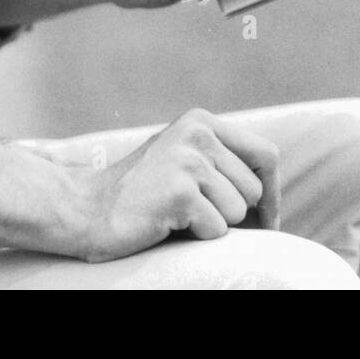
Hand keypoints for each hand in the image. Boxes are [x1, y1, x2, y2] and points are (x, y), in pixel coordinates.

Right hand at [81, 108, 281, 261]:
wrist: (86, 208)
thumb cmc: (140, 194)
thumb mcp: (182, 160)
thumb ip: (220, 162)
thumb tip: (271, 198)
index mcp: (202, 121)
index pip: (265, 154)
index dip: (272, 193)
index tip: (267, 222)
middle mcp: (198, 133)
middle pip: (254, 189)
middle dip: (237, 215)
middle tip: (201, 218)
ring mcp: (188, 161)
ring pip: (238, 212)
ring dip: (213, 224)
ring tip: (176, 215)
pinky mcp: (180, 192)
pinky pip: (217, 230)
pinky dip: (197, 237)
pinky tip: (166, 222)